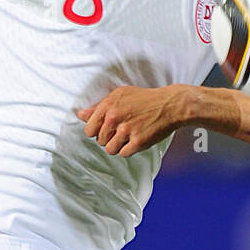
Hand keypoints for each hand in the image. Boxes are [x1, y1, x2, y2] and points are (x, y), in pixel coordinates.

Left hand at [76, 83, 192, 157]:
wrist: (170, 105)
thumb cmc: (144, 99)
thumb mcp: (120, 96)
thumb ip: (99, 107)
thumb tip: (80, 115)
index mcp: (108, 106)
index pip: (89, 129)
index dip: (96, 132)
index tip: (106, 129)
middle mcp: (115, 118)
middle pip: (100, 141)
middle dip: (109, 138)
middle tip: (121, 131)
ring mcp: (126, 130)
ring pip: (110, 149)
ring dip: (118, 146)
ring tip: (128, 137)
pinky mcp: (138, 141)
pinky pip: (123, 153)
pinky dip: (128, 149)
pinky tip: (135, 140)